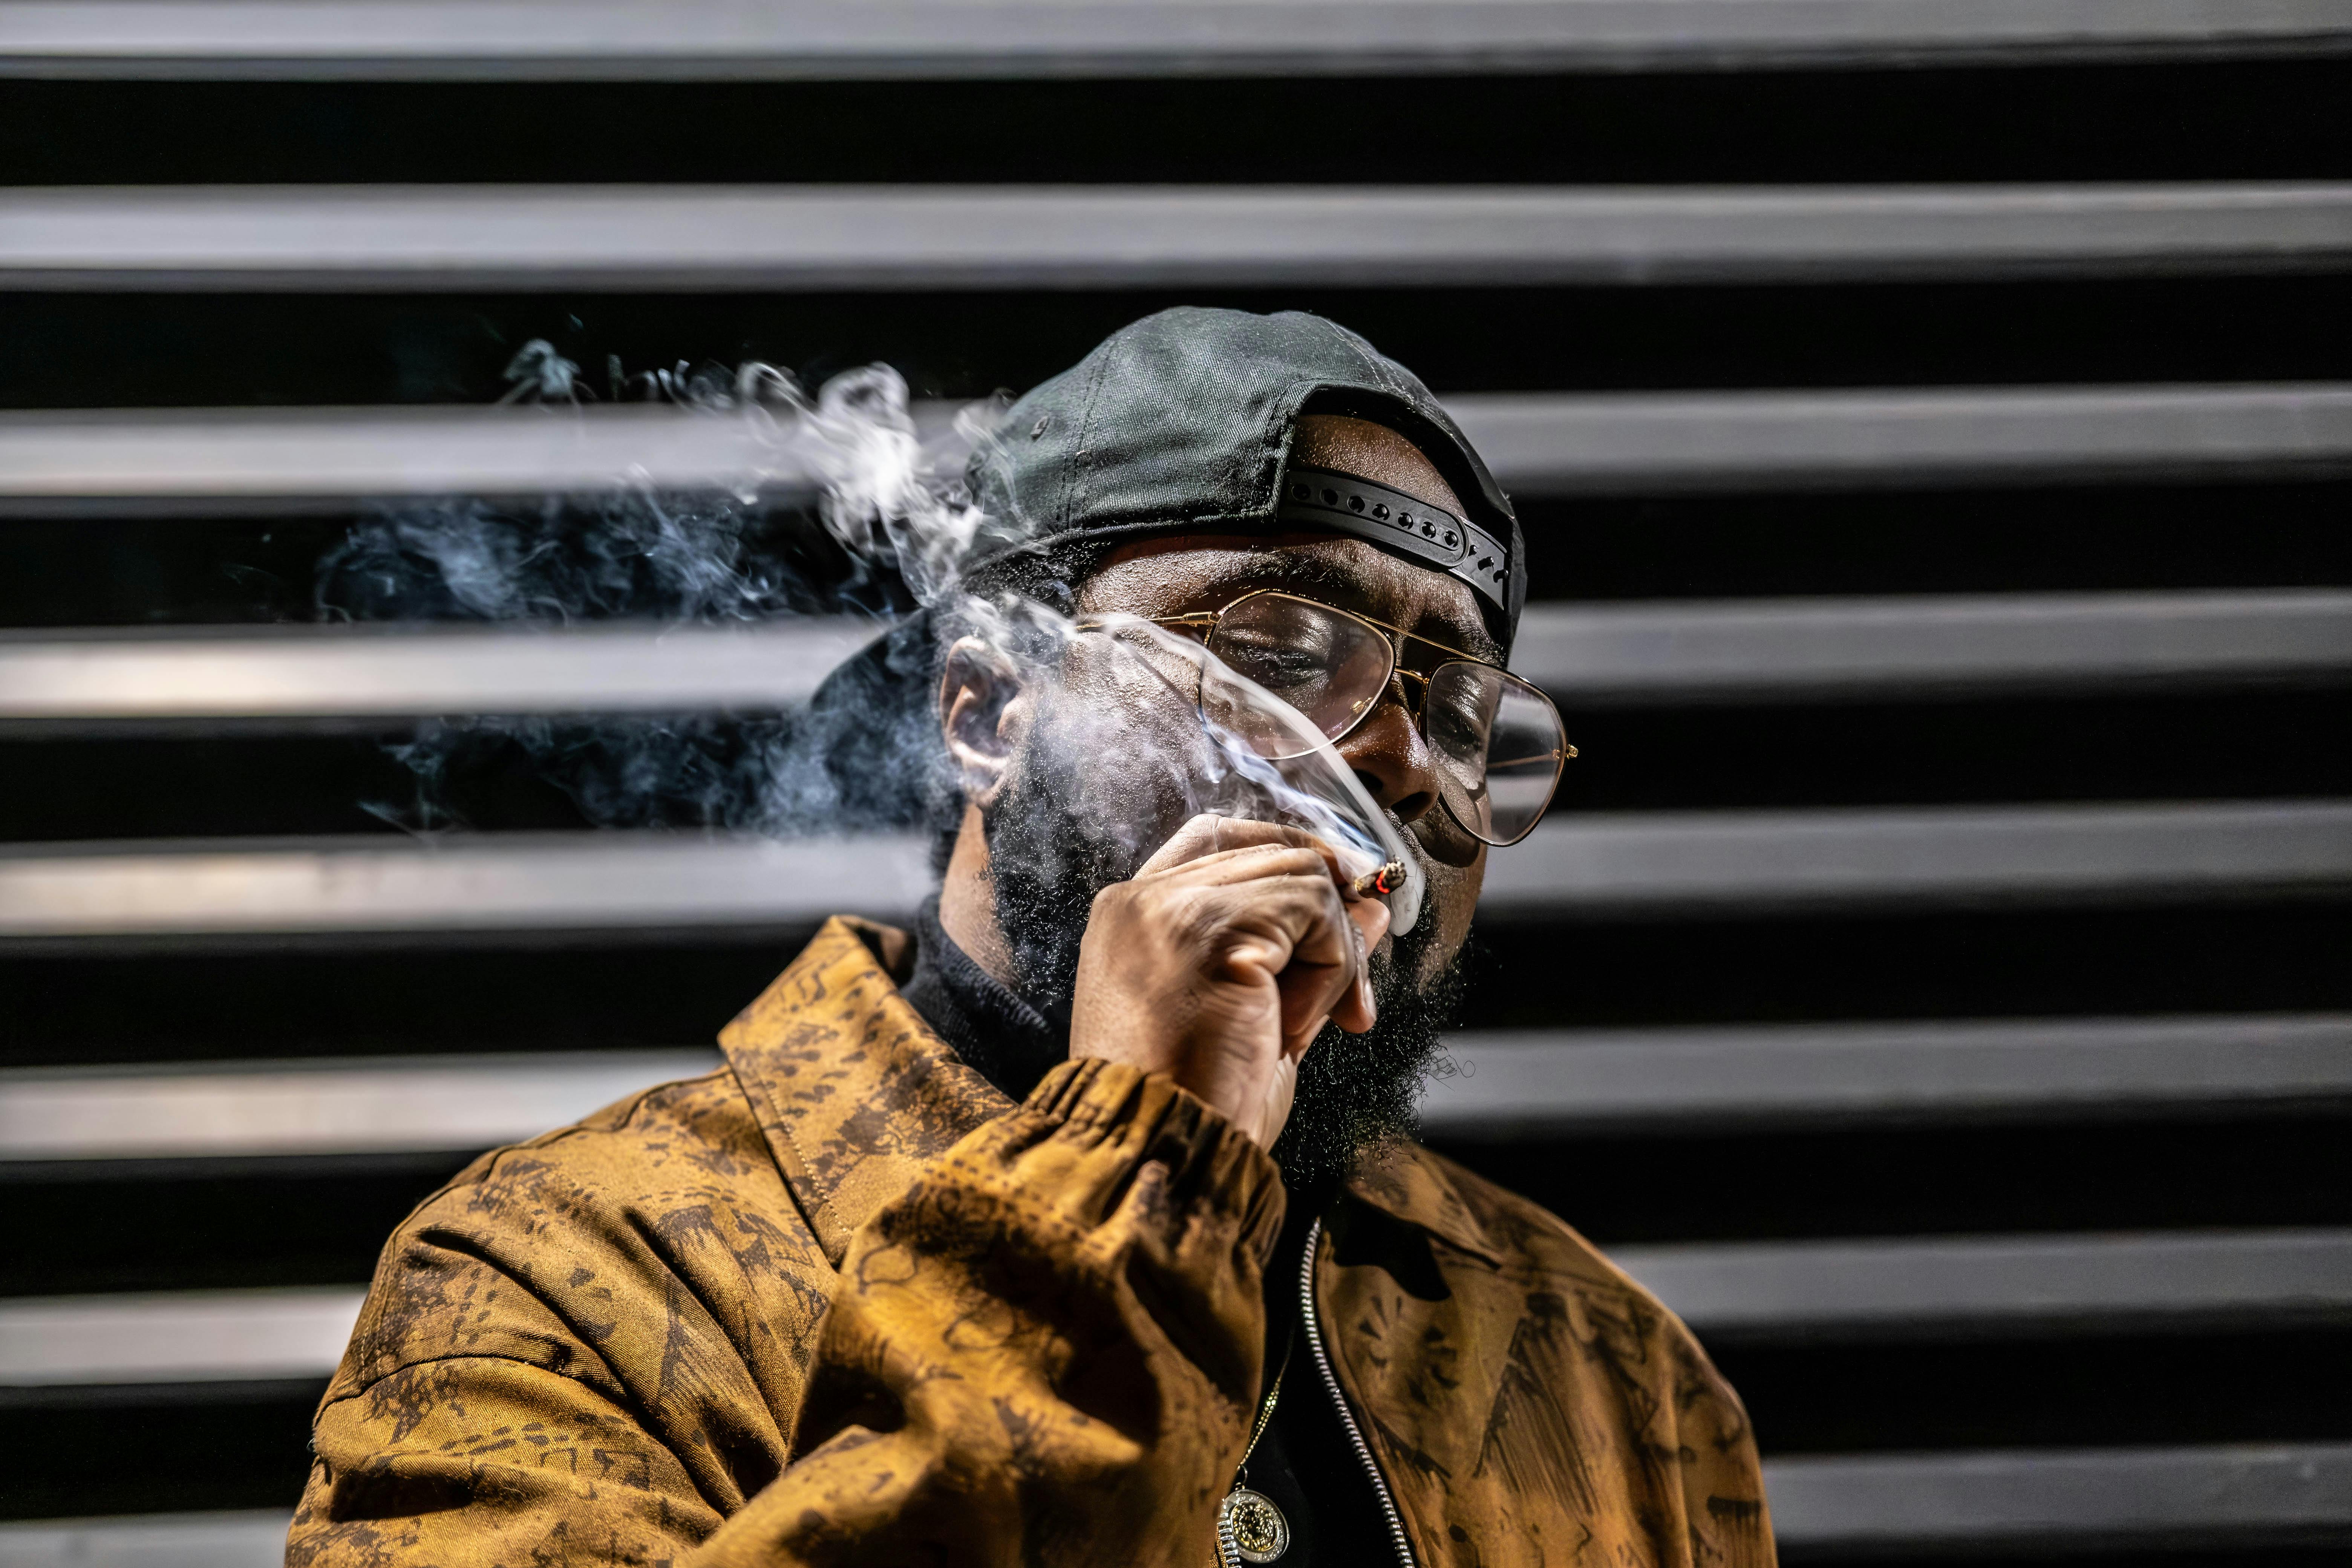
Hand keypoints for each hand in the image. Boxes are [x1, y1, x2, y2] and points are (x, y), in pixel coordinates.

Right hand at [1067, 815, 1390, 1147]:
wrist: (1163, 1158)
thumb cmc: (1200, 1108)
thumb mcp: (1261, 1016)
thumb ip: (1306, 953)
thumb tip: (1372, 905)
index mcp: (1133, 919)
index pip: (1219, 837)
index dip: (1289, 855)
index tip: (1337, 910)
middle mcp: (1142, 900)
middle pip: (1274, 853)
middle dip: (1330, 923)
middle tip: (1346, 1006)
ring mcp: (1173, 907)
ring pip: (1304, 875)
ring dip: (1330, 955)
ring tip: (1296, 1028)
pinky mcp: (1213, 928)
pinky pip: (1316, 909)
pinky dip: (1330, 969)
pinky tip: (1289, 1028)